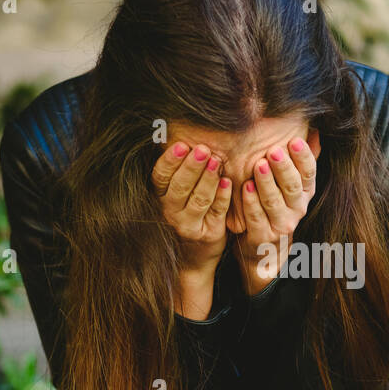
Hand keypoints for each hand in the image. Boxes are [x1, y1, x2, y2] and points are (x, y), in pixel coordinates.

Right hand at [152, 142, 230, 316]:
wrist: (194, 254)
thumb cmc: (187, 212)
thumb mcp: (177, 193)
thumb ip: (179, 170)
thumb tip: (183, 134)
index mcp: (161, 197)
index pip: (160, 177)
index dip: (170, 161)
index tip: (181, 145)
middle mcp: (171, 212)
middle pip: (180, 187)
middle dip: (192, 166)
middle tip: (203, 149)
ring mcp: (189, 225)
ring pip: (199, 200)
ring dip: (208, 179)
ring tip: (217, 161)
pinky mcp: (209, 233)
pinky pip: (217, 212)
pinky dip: (222, 197)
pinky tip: (228, 182)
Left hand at [233, 133, 319, 294]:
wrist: (265, 248)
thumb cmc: (276, 204)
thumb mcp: (292, 183)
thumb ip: (301, 159)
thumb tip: (314, 129)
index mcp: (306, 192)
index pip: (309, 172)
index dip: (303, 157)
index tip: (294, 140)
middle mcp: (298, 208)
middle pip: (293, 186)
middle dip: (283, 168)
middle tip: (273, 151)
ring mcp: (282, 224)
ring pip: (274, 202)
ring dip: (266, 183)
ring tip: (258, 165)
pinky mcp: (264, 236)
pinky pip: (257, 218)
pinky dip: (251, 203)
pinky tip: (245, 187)